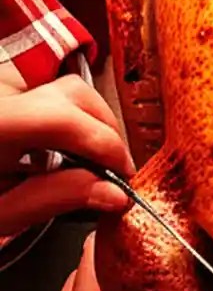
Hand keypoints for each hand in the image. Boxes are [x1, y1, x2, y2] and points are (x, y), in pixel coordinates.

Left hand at [0, 75, 133, 235]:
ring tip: (86, 164)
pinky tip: (54, 155)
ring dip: (86, 123)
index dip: (107, 146)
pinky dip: (62, 122)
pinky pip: (42, 100)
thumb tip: (111, 192)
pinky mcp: (2, 102)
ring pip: (62, 90)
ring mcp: (0, 97)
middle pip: (73, 93)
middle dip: (104, 131)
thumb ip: (54, 199)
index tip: (123, 176)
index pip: (68, 119)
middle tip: (111, 171)